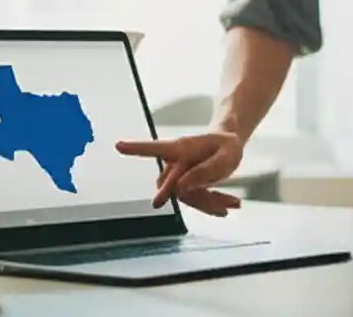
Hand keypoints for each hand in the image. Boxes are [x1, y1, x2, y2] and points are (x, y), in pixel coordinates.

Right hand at [115, 131, 243, 216]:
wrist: (229, 147)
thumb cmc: (226, 145)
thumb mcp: (226, 154)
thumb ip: (206, 170)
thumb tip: (182, 186)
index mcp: (182, 147)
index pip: (156, 148)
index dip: (137, 148)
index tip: (119, 145)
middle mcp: (176, 163)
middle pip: (170, 183)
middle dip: (176, 193)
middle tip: (170, 204)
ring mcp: (180, 177)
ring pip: (185, 196)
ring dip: (208, 203)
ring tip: (234, 203)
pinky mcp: (187, 188)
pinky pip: (195, 201)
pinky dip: (212, 205)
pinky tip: (228, 207)